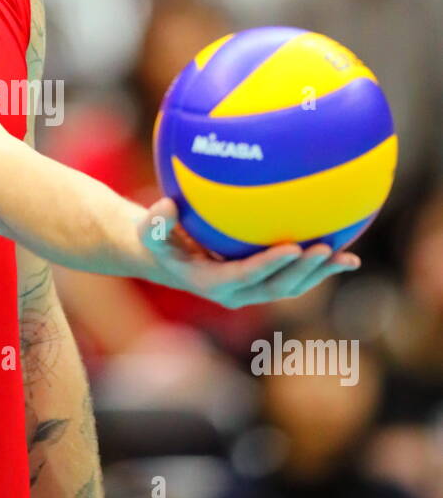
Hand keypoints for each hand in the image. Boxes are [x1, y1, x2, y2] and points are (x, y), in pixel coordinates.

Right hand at [138, 198, 359, 308]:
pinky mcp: (266, 282)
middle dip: (302, 271)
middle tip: (322, 248)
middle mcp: (237, 292)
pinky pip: (297, 277)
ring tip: (346, 257)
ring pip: (292, 287)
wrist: (169, 258)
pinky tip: (347, 253)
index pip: (245, 275)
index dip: (270, 264)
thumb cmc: (160, 238)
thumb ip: (154, 221)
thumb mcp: (149, 231)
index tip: (292, 246)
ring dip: (319, 274)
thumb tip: (168, 205)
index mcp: (211, 282)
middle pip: (276, 287)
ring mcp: (254, 290)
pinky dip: (321, 269)